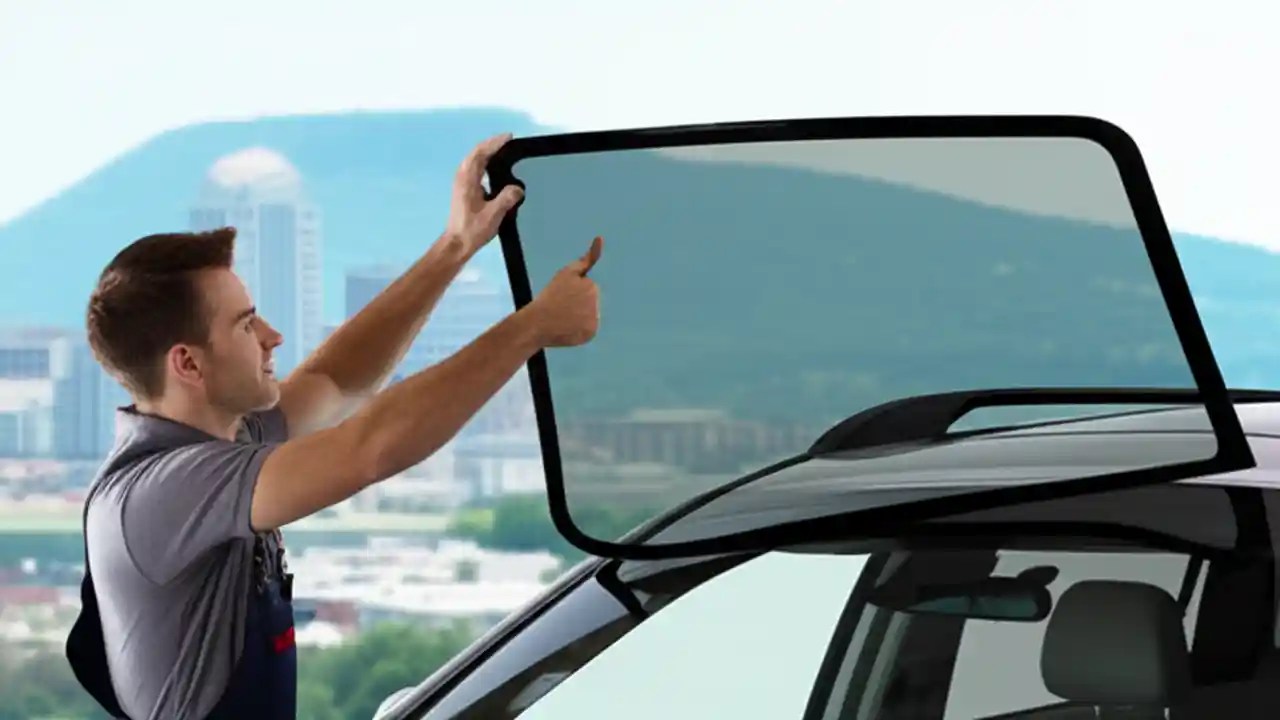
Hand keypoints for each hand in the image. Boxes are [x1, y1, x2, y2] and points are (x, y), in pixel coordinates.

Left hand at [444, 133, 524, 256]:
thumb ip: (506, 199)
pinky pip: (474, 169)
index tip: (508, 137)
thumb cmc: (472, 230)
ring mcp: (461, 183)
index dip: (494, 143)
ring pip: (474, 160)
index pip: (481, 154)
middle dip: (491, 144)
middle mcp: (462, 178)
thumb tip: (518, 189)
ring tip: (502, 150)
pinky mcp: (463, 190)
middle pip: (476, 153)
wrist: (457, 244)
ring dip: (487, 153)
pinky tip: (494, 168)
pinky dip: (484, 163)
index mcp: (468, 180)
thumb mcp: (493, 215)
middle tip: (507, 140)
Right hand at [528, 237, 603, 347]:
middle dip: (579, 303)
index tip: (562, 296)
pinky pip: (587, 330)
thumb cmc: (549, 296)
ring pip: (589, 315)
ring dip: (579, 316)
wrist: (538, 323)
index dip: (573, 291)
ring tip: (562, 318)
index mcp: (592, 287)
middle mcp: (597, 304)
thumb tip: (600, 239)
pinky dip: (579, 330)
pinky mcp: (591, 333)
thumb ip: (586, 259)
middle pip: (591, 301)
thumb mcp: (566, 273)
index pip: (587, 288)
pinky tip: (567, 328)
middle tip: (561, 307)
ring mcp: (595, 319)